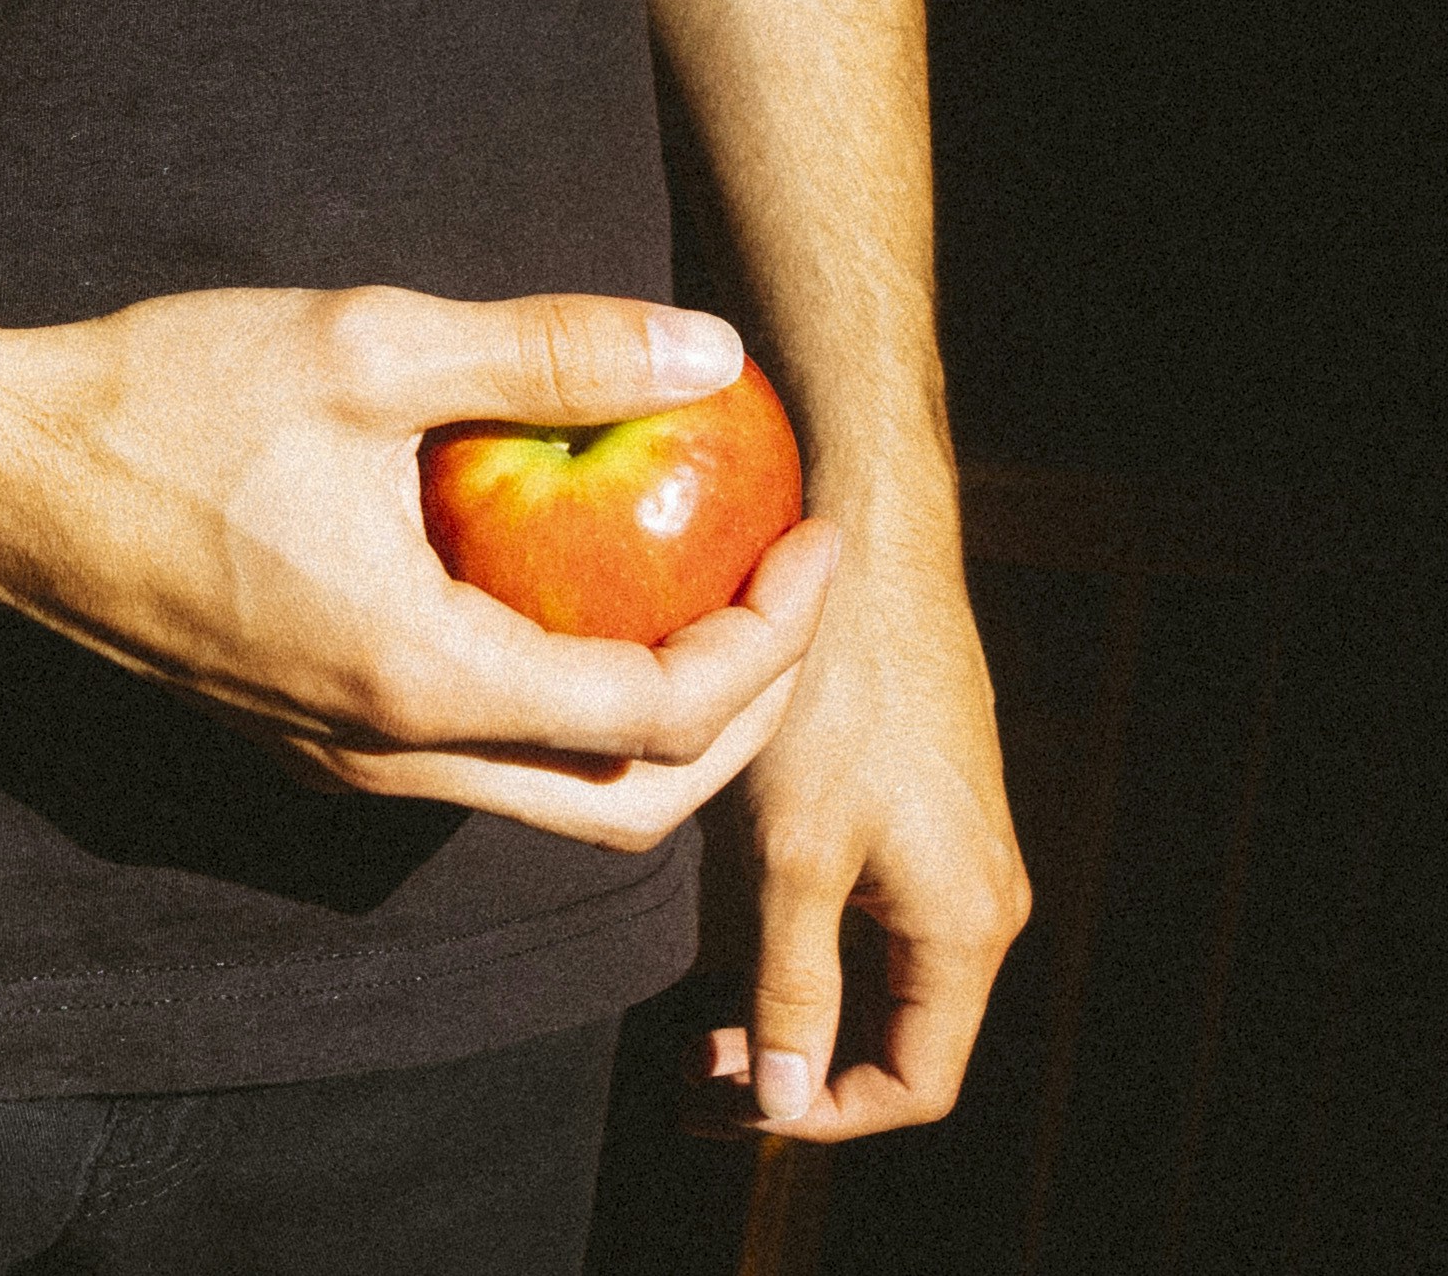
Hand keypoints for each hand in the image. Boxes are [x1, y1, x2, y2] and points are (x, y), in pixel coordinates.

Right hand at [0, 286, 840, 851]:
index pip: (664, 718)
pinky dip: (551, 707)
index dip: (776, 640)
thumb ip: (545, 352)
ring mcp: (331, 760)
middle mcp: (383, 753)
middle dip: (740, 716)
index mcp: (420, 675)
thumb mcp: (363, 343)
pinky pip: (463, 762)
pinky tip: (554, 594)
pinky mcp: (292, 735)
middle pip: (625, 802)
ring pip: (542, 797)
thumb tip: (709, 352)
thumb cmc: (156, 400)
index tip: (816, 536)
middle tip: (783, 592)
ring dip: (647, 723)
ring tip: (694, 595)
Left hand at [685, 533, 1031, 1137]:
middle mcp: (983, 902)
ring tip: (701, 1020)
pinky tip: (735, 933)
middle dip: (800, 1072)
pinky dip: (809, 951)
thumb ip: (791, 985)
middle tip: (693, 1070)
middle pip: (900, 1041)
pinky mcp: (927, 812)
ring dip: (798, 1012)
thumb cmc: (831, 699)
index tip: (729, 1102)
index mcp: (967, 928)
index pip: (915, 1084)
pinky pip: (877, 922)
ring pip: (883, 981)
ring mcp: (961, 855)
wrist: (869, 561)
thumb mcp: (793, 854)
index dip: (821, 1115)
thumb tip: (782, 1106)